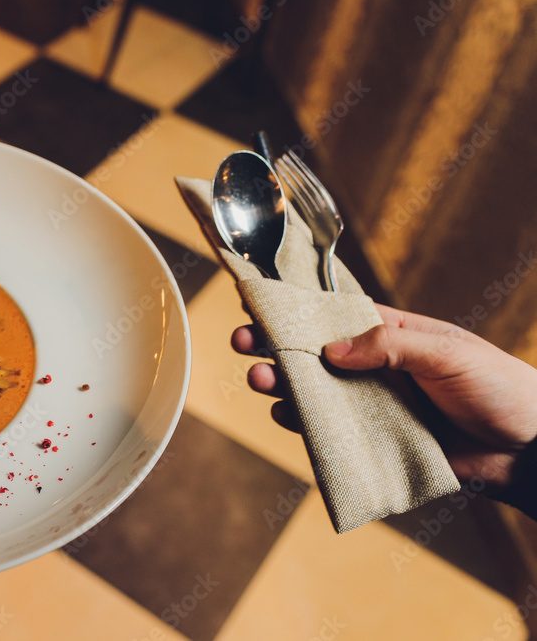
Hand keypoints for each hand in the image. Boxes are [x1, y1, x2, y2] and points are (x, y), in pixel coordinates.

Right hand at [231, 304, 536, 489]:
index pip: (336, 315)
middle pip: (313, 354)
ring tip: (259, 379)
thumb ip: (389, 345)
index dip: (297, 309)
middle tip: (244, 341)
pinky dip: (304, 425)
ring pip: (315, 393)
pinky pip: (330, 433)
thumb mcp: (446, 352)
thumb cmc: (499, 388)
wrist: (528, 452)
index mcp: (392, 335)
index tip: (260, 302)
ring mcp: (372, 405)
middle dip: (275, 347)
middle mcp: (375, 368)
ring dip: (282, 385)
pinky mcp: (374, 443)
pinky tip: (285, 414)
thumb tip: (332, 349)